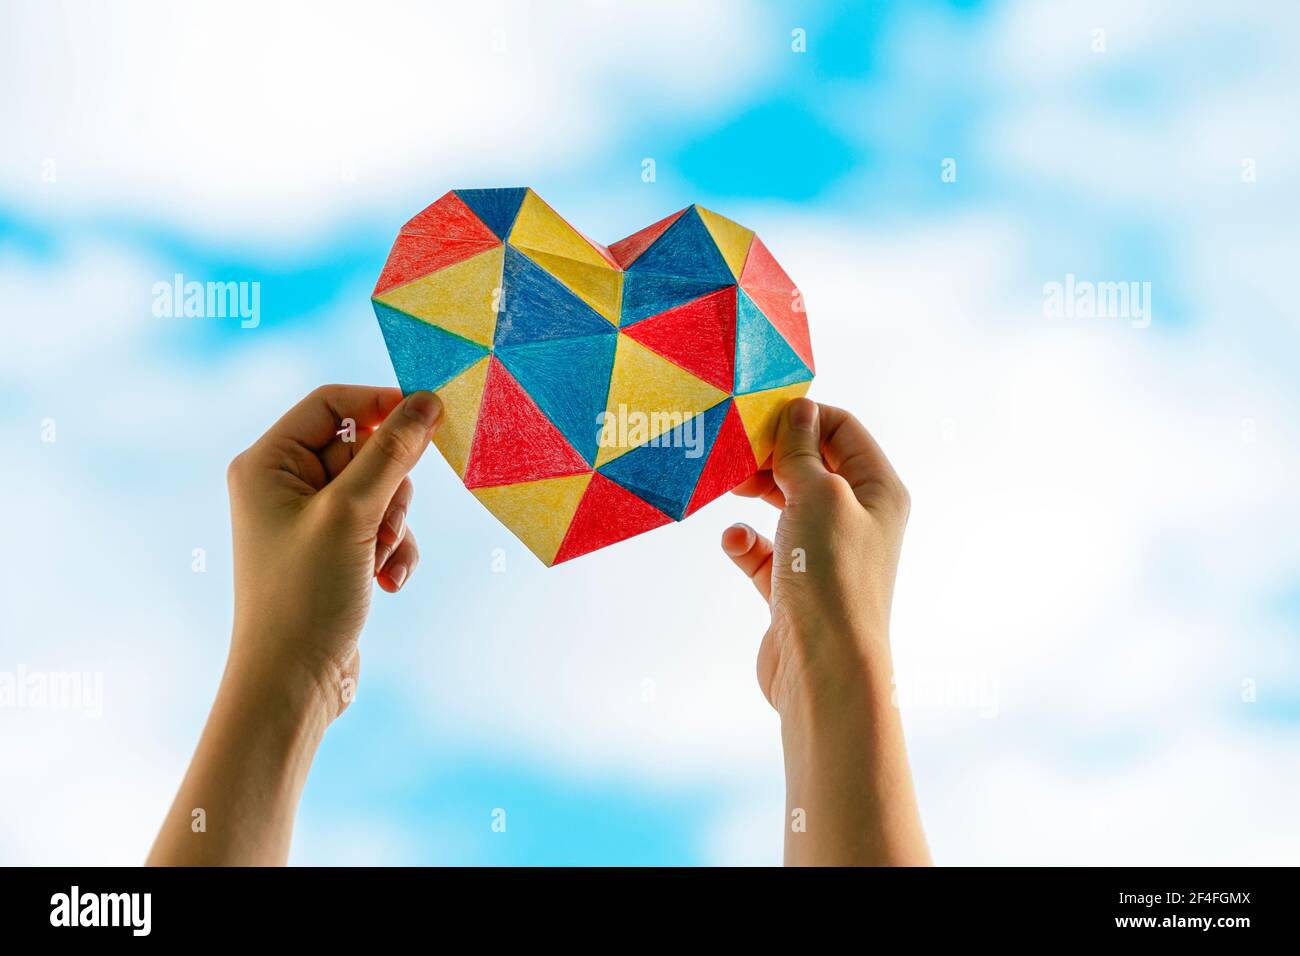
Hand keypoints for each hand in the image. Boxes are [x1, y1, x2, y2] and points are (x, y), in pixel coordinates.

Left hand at [226, 385, 441, 720]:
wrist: (293, 684)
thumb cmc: (305, 596)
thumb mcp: (353, 515)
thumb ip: (392, 453)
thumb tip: (428, 401)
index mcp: (267, 463)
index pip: (331, 402)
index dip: (380, 404)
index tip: (430, 415)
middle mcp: (283, 485)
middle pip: (364, 446)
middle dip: (388, 487)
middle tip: (379, 525)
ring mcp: (310, 519)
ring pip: (381, 489)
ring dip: (393, 524)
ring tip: (376, 560)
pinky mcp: (334, 550)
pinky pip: (382, 525)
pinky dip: (393, 549)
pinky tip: (386, 582)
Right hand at [721, 397, 927, 864]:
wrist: (825, 669)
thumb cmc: (832, 575)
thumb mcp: (817, 496)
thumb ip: (801, 451)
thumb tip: (799, 411)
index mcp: (879, 492)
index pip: (843, 430)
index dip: (803, 417)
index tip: (758, 415)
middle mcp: (858, 520)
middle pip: (813, 466)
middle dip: (773, 455)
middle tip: (734, 450)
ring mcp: (827, 555)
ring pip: (786, 507)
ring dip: (756, 494)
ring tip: (727, 486)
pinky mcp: (796, 588)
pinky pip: (767, 551)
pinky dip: (747, 543)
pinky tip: (733, 540)